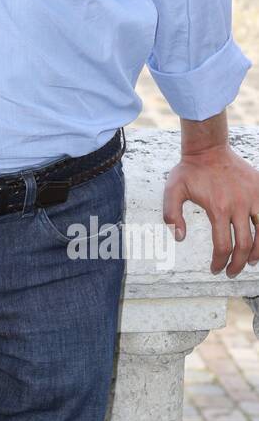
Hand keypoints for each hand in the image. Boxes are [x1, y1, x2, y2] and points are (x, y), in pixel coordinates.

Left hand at [163, 143, 258, 276]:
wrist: (208, 148)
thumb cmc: (189, 170)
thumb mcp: (172, 190)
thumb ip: (171, 214)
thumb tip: (179, 237)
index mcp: (218, 209)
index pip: (223, 246)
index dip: (220, 262)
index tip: (215, 269)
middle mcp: (238, 205)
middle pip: (244, 245)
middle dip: (238, 264)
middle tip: (232, 272)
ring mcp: (253, 197)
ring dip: (258, 252)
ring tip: (251, 262)